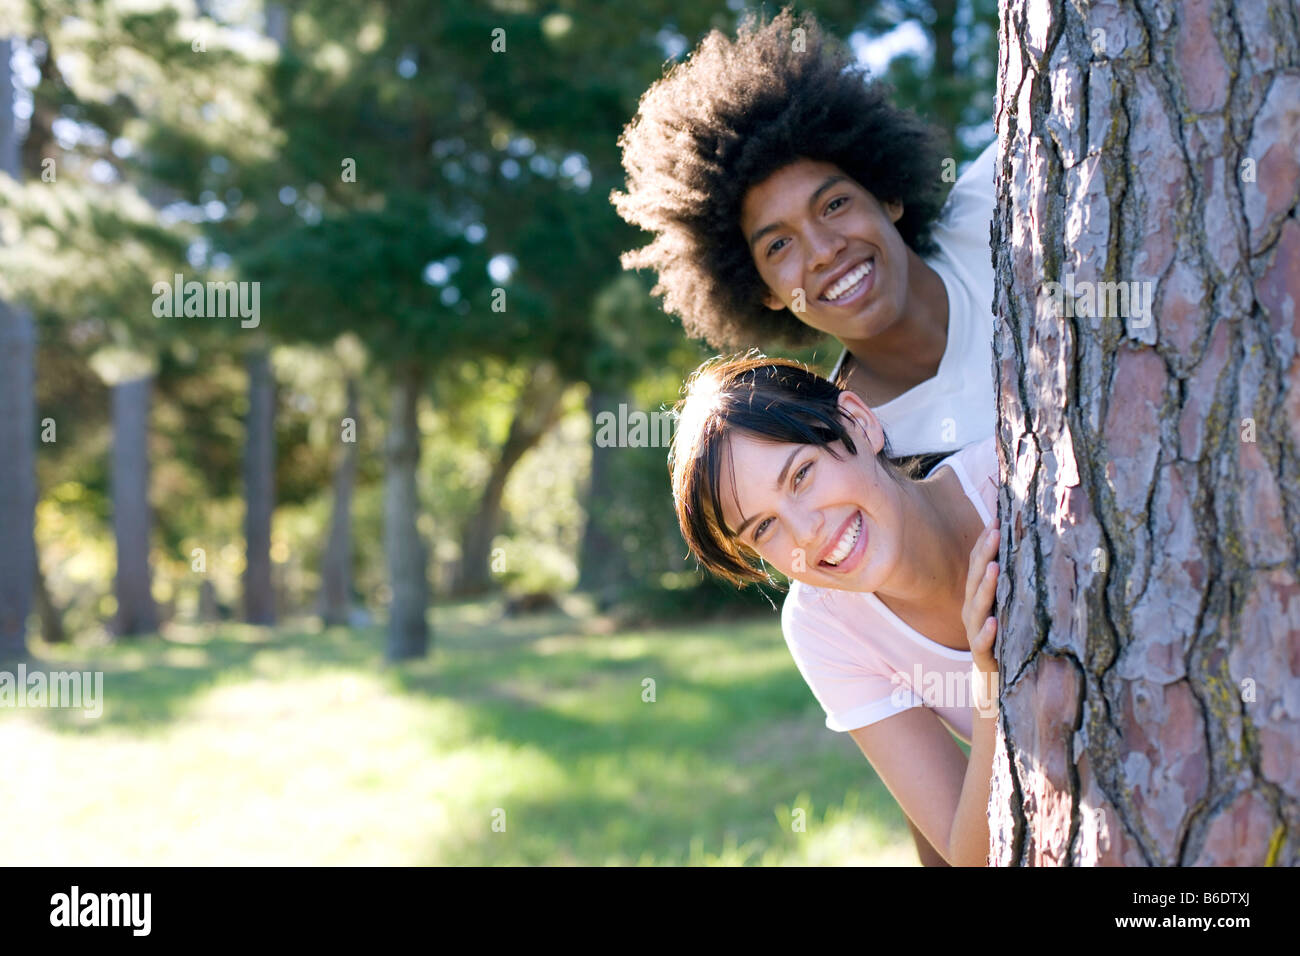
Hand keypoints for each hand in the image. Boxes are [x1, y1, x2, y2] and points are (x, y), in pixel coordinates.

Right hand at [962, 521, 999, 712]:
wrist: (996, 686)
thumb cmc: (1007, 641)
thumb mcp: (1009, 609)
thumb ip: (1014, 585)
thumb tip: (1035, 547)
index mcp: (979, 598)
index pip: (980, 565)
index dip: (986, 542)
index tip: (997, 517)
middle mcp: (973, 612)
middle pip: (976, 580)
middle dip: (985, 555)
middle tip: (995, 532)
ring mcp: (976, 634)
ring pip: (977, 607)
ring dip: (986, 588)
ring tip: (995, 568)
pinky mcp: (983, 657)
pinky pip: (982, 644)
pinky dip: (986, 633)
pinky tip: (995, 621)